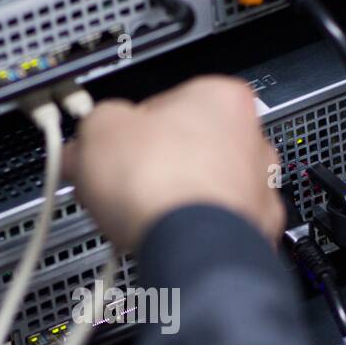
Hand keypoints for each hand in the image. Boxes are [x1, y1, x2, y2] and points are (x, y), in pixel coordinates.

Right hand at [64, 76, 283, 250]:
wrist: (188, 247)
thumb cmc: (160, 183)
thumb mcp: (99, 129)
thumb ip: (95, 125)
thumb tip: (87, 136)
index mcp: (221, 97)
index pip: (162, 104)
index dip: (126, 130)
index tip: (108, 147)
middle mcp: (251, 140)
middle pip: (186, 148)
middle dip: (150, 165)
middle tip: (117, 183)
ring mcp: (257, 189)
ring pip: (202, 189)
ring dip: (170, 199)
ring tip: (134, 217)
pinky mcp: (253, 233)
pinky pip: (212, 226)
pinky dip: (189, 232)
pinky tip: (161, 237)